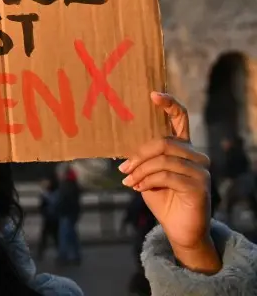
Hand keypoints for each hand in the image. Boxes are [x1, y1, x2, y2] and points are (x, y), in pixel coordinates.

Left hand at [119, 92, 219, 273]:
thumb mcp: (146, 173)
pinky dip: (148, 180)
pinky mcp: (200, 185)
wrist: (179, 228)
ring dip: (140, 170)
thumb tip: (122, 146)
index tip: (152, 94)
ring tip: (129, 181)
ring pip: (163, 159)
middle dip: (139, 154)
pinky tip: (139, 188)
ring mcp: (201, 170)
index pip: (180, 118)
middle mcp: (196, 155)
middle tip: (123, 168)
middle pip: (164, 141)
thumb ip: (141, 157)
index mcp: (183, 147)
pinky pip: (167, 175)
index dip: (169, 104)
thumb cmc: (161, 197)